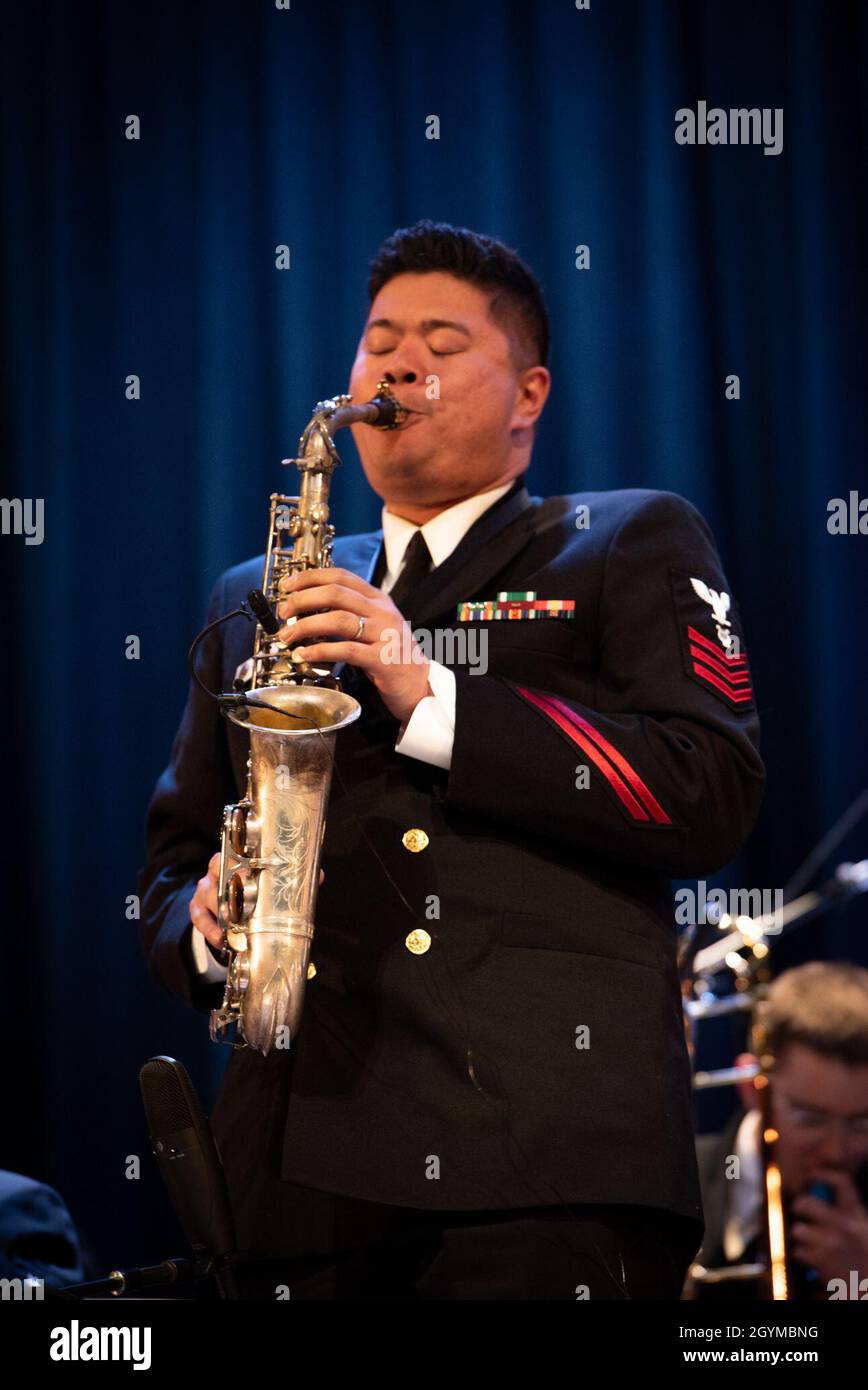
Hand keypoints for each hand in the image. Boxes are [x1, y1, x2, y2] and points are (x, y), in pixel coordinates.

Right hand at [191, 854, 323, 948]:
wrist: (224, 899)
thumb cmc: (249, 885)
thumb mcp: (266, 879)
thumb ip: (290, 876)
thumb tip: (319, 876)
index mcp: (234, 857)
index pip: (234, 852)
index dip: (241, 861)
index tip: (251, 871)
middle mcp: (217, 870)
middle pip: (218, 871)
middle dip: (230, 887)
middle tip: (244, 902)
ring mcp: (204, 888)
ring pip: (209, 895)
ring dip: (222, 912)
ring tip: (235, 927)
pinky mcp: (197, 908)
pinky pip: (199, 917)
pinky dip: (210, 929)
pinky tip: (221, 939)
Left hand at [276, 567, 432, 724]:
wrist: (419, 685)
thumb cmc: (391, 655)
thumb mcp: (374, 625)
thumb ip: (349, 612)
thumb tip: (307, 608)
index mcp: (378, 599)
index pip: (341, 576)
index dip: (310, 577)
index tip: (287, 586)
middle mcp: (382, 612)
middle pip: (335, 593)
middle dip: (302, 600)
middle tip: (284, 613)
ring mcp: (384, 635)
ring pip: (338, 619)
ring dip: (306, 626)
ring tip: (288, 637)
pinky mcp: (383, 659)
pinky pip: (347, 650)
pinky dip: (321, 651)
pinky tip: (305, 655)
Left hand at [790, 1169, 867, 1285]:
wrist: (867, 1286)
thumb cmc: (862, 1256)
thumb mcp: (862, 1229)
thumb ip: (847, 1212)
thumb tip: (820, 1190)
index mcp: (855, 1216)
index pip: (841, 1184)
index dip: (823, 1175)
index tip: (812, 1174)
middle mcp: (843, 1226)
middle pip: (805, 1203)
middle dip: (799, 1207)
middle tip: (800, 1210)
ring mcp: (830, 1242)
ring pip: (798, 1230)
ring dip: (802, 1238)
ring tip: (814, 1245)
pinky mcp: (820, 1260)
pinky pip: (798, 1251)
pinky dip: (804, 1256)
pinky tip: (816, 1260)